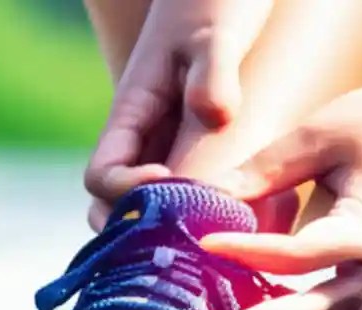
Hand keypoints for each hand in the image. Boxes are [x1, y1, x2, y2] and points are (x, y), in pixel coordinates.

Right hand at [85, 0, 272, 229]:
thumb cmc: (216, 2)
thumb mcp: (216, 34)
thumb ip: (212, 74)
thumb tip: (215, 118)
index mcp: (130, 116)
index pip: (102, 180)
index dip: (129, 193)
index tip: (172, 182)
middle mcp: (140, 143)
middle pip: (115, 209)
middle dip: (146, 231)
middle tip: (200, 234)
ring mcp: (164, 150)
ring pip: (152, 211)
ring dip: (180, 232)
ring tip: (233, 234)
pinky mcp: (195, 154)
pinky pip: (191, 200)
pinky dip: (213, 218)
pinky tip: (260, 218)